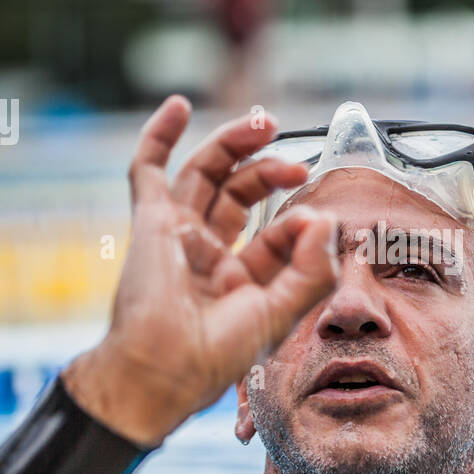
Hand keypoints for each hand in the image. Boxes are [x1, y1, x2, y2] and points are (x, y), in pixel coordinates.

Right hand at [62, 96, 336, 445]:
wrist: (163, 367)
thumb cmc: (216, 354)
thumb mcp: (281, 313)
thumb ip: (311, 270)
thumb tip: (326, 220)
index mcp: (240, 280)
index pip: (275, 236)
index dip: (300, 225)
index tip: (318, 222)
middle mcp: (209, 254)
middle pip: (239, 194)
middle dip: (268, 170)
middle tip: (296, 161)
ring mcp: (178, 234)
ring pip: (205, 174)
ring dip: (233, 144)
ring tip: (264, 123)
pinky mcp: (150, 221)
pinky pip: (147, 171)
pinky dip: (160, 136)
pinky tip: (178, 106)